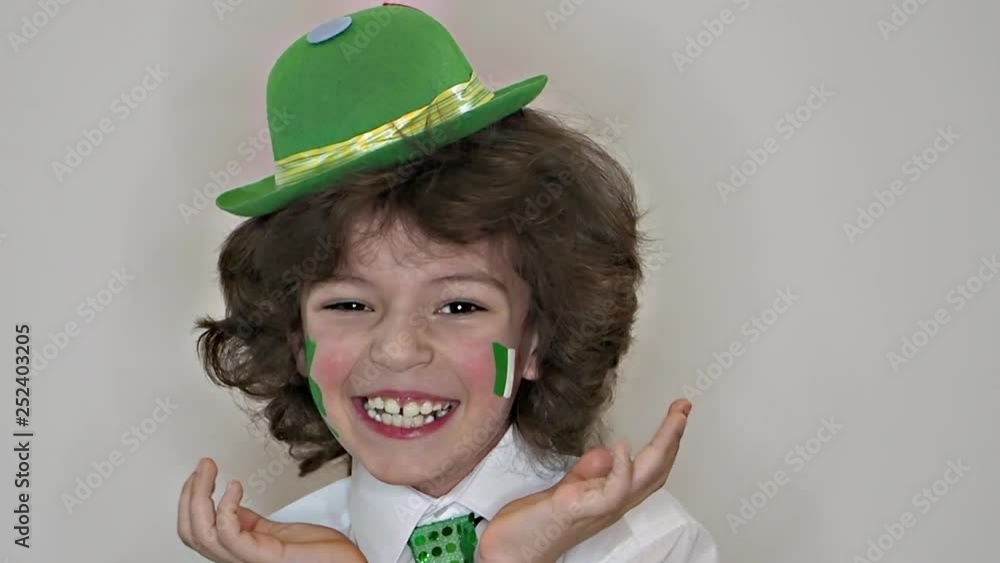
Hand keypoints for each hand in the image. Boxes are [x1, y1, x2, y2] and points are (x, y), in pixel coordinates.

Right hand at [178, 458, 365, 562]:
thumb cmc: (321, 553)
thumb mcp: (275, 532)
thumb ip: (250, 522)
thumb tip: (228, 503)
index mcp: (239, 550)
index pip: (195, 531)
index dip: (188, 501)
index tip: (199, 474)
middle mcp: (239, 559)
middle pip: (192, 533)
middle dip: (189, 495)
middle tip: (203, 467)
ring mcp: (250, 560)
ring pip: (203, 533)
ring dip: (199, 495)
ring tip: (210, 470)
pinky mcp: (266, 557)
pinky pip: (231, 536)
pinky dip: (225, 508)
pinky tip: (234, 487)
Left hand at [478, 399, 691, 562]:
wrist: (512, 551)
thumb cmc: (536, 522)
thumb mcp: (570, 486)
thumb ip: (592, 470)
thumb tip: (612, 450)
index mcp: (612, 496)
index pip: (650, 468)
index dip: (668, 441)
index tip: (678, 412)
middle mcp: (613, 504)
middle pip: (657, 471)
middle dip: (675, 437)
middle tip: (684, 408)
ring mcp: (600, 508)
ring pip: (646, 478)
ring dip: (664, 446)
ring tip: (674, 418)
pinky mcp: (580, 509)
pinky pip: (613, 492)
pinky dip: (623, 468)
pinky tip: (625, 447)